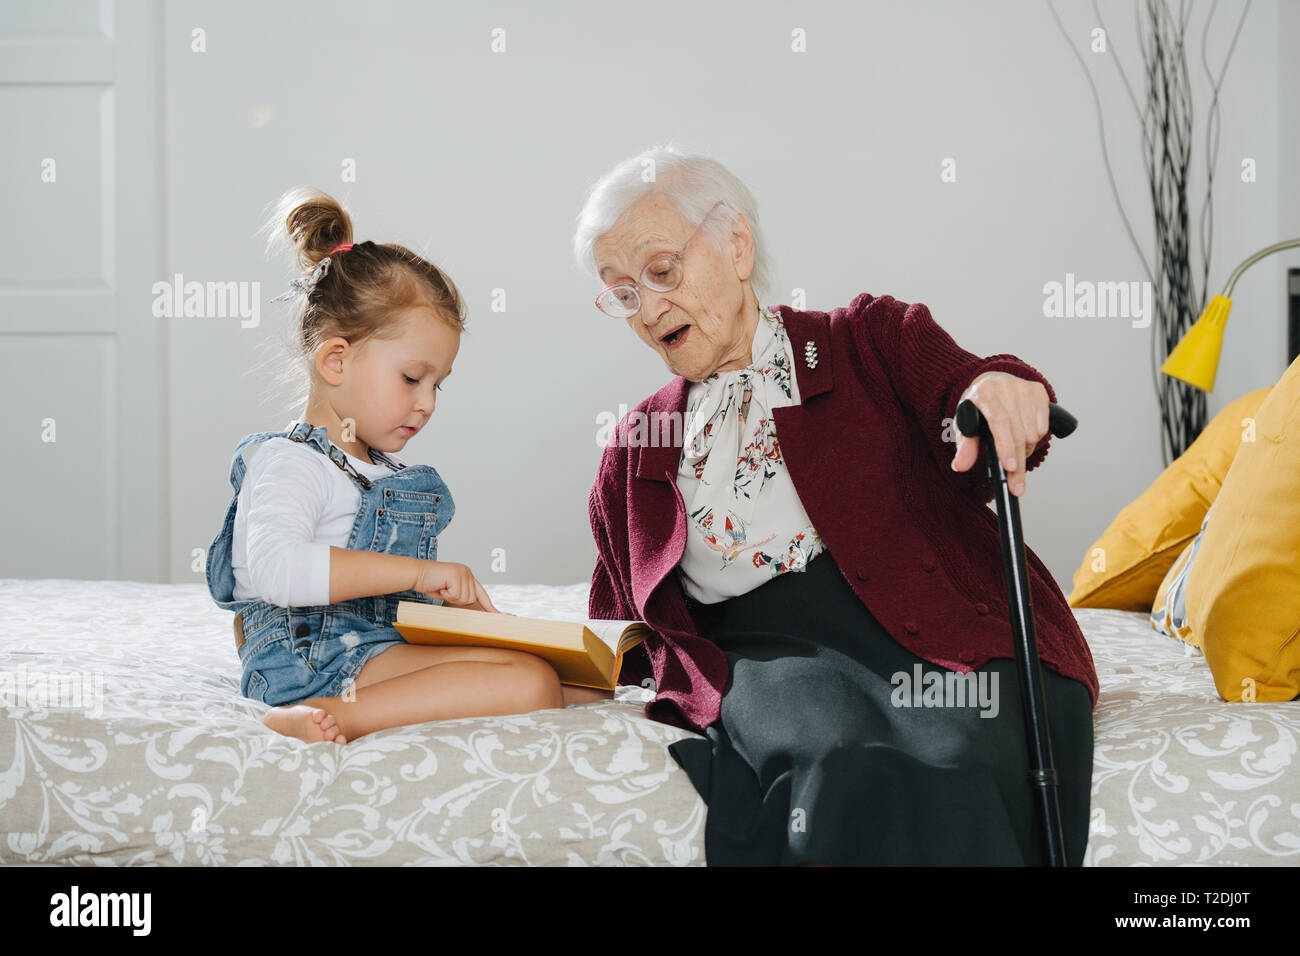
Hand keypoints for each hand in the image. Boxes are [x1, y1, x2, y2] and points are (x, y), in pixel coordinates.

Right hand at [412, 560, 499, 612]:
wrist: (416, 573)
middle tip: (444, 591)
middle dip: (456, 599)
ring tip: (442, 588)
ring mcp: (463, 572)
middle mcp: (467, 572)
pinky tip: (440, 586)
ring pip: (464, 598)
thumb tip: (469, 606)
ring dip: (451, 596)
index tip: (498, 615)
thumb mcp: (449, 591)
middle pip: (471, 598)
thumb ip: (460, 595)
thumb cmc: (430, 583)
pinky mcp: (456, 575)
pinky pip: (456, 594)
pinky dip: (446, 594)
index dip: (488, 605)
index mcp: (467, 575)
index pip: (481, 592)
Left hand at [949, 372, 1049, 496]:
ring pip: (1033, 433)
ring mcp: (1024, 388)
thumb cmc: (977, 408)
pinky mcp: (1039, 391)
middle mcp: (1005, 387)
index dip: (1005, 446)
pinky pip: (1043, 426)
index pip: (999, 421)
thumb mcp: (964, 425)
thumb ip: (964, 446)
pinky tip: (1023, 438)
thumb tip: (960, 466)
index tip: (1010, 467)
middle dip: (1018, 464)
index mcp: (984, 393)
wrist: (991, 383)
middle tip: (1016, 486)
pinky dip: (1035, 439)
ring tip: (1013, 453)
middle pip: (1018, 432)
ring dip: (1025, 451)